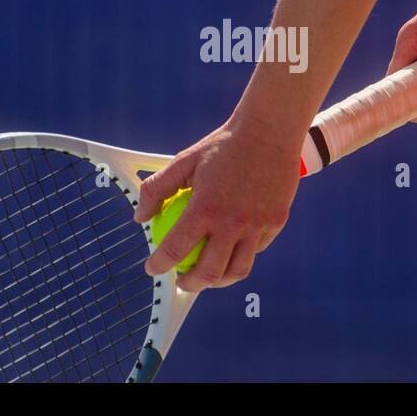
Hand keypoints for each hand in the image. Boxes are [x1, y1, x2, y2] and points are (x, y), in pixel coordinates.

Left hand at [133, 114, 301, 291]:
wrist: (270, 130)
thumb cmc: (224, 144)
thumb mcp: (185, 160)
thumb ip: (157, 189)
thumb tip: (140, 217)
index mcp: (206, 208)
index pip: (176, 248)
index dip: (159, 265)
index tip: (152, 268)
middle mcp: (233, 222)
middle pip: (209, 272)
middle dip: (190, 285)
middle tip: (182, 280)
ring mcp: (257, 225)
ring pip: (237, 270)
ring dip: (219, 281)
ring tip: (209, 277)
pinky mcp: (276, 222)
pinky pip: (256, 250)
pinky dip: (241, 255)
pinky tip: (232, 252)